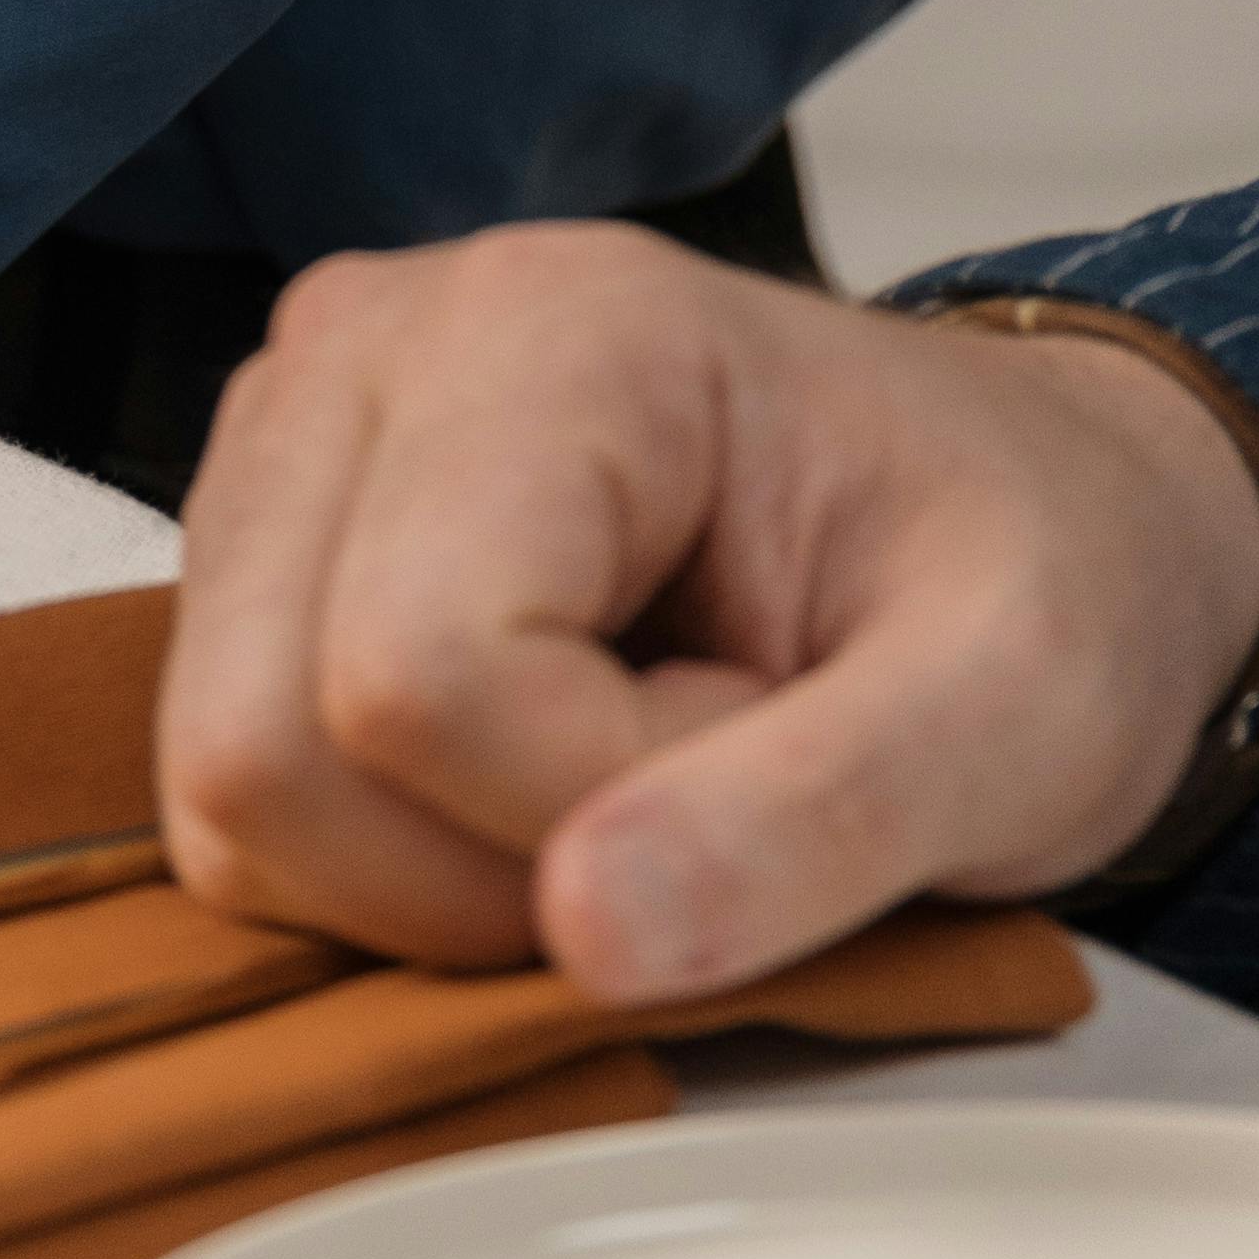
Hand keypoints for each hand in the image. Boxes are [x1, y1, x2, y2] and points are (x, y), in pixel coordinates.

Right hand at [158, 227, 1258, 1004]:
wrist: (1031, 513)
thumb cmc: (1032, 571)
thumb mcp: (1019, 707)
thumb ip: (823, 816)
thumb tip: (594, 933)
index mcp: (555, 325)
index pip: (421, 676)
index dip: (589, 811)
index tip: (764, 758)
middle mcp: (373, 341)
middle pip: (268, 738)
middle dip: (486, 864)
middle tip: (690, 794)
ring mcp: (299, 432)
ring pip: (226, 780)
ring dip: (436, 868)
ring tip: (633, 771)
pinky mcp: (271, 537)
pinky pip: (233, 787)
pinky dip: (388, 854)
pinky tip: (542, 772)